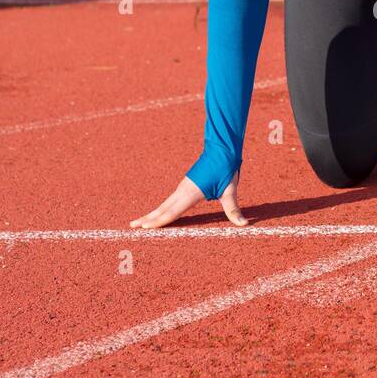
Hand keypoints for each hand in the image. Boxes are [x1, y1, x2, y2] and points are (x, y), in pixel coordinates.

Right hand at [129, 172, 246, 228]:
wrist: (221, 149)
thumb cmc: (225, 168)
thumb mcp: (230, 190)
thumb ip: (234, 209)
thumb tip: (244, 224)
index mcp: (191, 193)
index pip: (172, 211)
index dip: (159, 221)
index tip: (145, 228)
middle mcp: (183, 190)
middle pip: (162, 208)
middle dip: (148, 218)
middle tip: (132, 226)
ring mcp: (182, 187)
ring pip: (164, 204)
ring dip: (152, 213)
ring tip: (139, 222)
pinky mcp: (185, 186)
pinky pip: (170, 201)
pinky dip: (161, 208)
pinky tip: (158, 213)